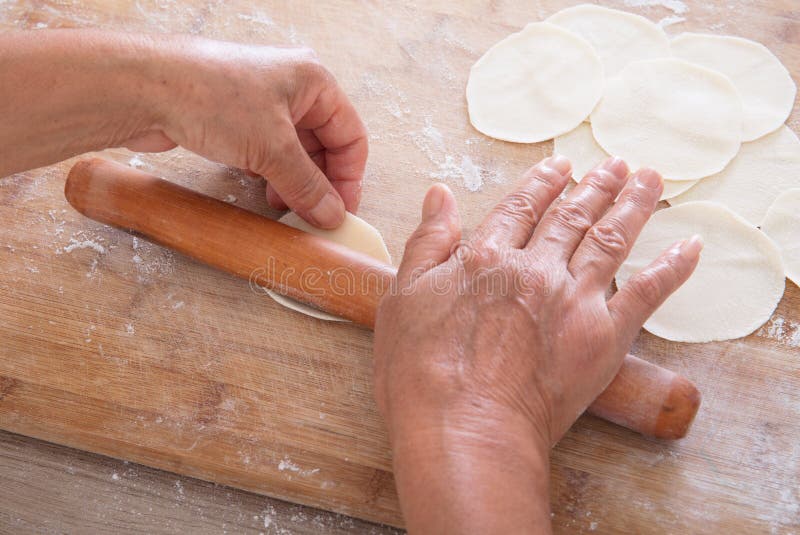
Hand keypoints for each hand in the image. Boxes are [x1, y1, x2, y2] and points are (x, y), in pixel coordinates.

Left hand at [0, 31, 366, 228]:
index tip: (342, 211)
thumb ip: (307, 186)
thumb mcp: (272, 148)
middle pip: (322, 144)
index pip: (350, 134)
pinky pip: (265, 152)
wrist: (143, 88)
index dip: (349, 176)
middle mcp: (290, 88)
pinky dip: (270, 176)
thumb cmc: (211, 96)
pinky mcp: (233, 119)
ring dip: (294, 183)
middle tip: (315, 217)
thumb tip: (331, 215)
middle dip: (319, 182)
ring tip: (286, 210)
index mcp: (312, 81)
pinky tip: (264, 195)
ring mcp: (260, 102)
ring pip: (292, 151)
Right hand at [373, 155, 701, 532]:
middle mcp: (536, 268)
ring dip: (632, 205)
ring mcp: (574, 300)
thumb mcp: (404, 298)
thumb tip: (440, 194)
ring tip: (648, 179)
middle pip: (571, 216)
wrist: (463, 429)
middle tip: (614, 165)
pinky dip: (672, 267)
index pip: (521, 207)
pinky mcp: (605, 337)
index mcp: (487, 257)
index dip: (542, 182)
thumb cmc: (422, 373)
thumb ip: (427, 243)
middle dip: (595, 186)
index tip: (561, 165)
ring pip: (610, 239)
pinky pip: (647, 292)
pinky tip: (690, 246)